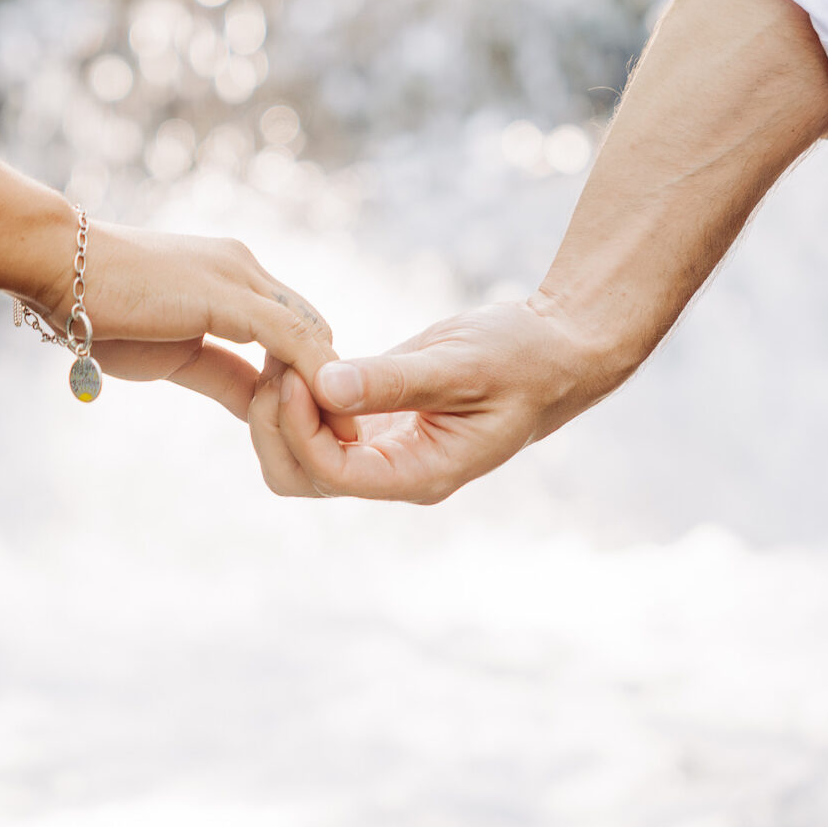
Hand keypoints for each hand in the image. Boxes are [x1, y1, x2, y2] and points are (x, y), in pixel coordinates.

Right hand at [23, 221, 343, 422]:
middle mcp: (244, 268)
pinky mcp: (228, 295)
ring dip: (327, 386)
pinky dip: (310, 375)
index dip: (308, 374)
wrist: (53, 265)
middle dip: (327, 382)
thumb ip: (220, 372)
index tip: (318, 421)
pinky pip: (288, 337)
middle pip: (313, 326)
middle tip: (337, 435)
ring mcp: (239, 277)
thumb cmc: (96, 309)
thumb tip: (254, 404)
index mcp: (230, 276)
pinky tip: (320, 411)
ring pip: (310, 332)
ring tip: (338, 435)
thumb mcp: (173, 352)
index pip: (292, 327)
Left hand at [248, 296, 630, 502]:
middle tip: (280, 361)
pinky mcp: (374, 420)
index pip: (333, 474)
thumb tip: (325, 384)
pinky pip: (316, 422)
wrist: (552, 349)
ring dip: (278, 408)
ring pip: (298, 454)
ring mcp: (381, 450)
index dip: (301, 428)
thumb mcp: (460, 365)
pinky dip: (296, 391)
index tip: (296, 372)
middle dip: (275, 425)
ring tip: (286, 350)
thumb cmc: (521, 359)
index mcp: (420, 474)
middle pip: (300, 477)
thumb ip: (393, 380)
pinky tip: (299, 350)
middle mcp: (394, 472)